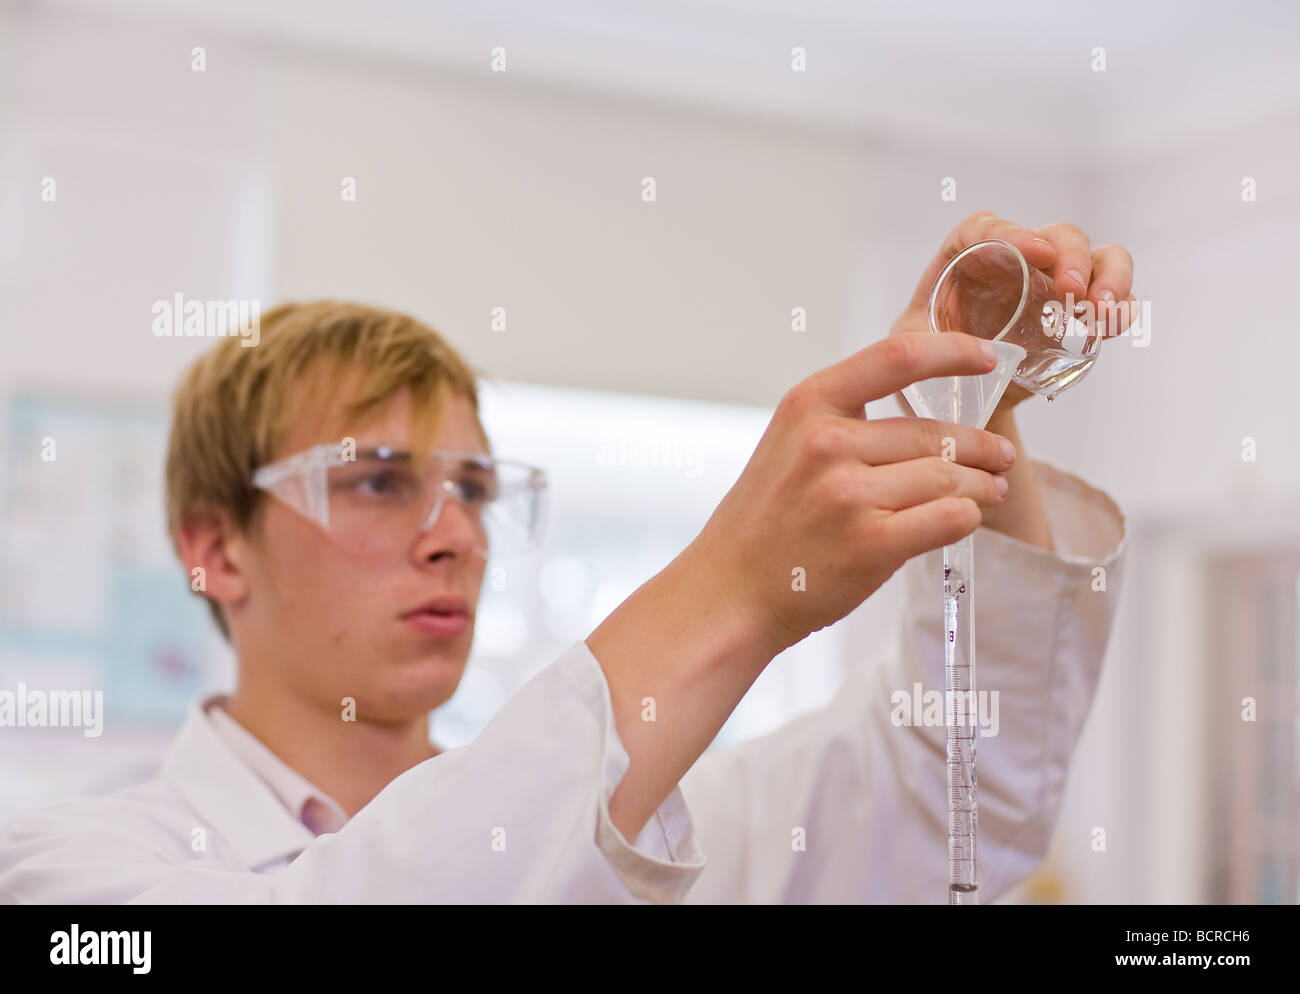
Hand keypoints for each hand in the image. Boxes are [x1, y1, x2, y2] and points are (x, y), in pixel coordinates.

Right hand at [688, 331, 1017, 654]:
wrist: (730, 591)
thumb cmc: (764, 521)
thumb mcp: (786, 444)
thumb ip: (843, 418)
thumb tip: (925, 412)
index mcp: (808, 406)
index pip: (897, 357)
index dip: (952, 352)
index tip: (986, 358)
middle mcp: (827, 443)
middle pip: (935, 434)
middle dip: (981, 448)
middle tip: (999, 457)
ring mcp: (848, 495)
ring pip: (949, 478)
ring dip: (983, 487)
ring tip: (992, 491)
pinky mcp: (871, 544)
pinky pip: (949, 518)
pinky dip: (968, 518)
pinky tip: (966, 519)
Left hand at [888, 211, 1136, 416]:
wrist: (959, 391)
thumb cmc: (928, 356)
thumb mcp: (909, 347)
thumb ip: (914, 343)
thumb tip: (936, 354)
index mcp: (966, 257)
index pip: (986, 229)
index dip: (1012, 232)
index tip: (1033, 253)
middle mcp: (1017, 259)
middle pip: (1057, 236)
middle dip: (1071, 258)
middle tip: (1070, 293)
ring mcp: (1053, 282)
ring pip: (1099, 257)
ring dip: (1109, 277)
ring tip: (1101, 312)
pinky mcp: (1079, 311)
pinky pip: (1114, 298)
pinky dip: (1121, 307)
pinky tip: (1111, 327)